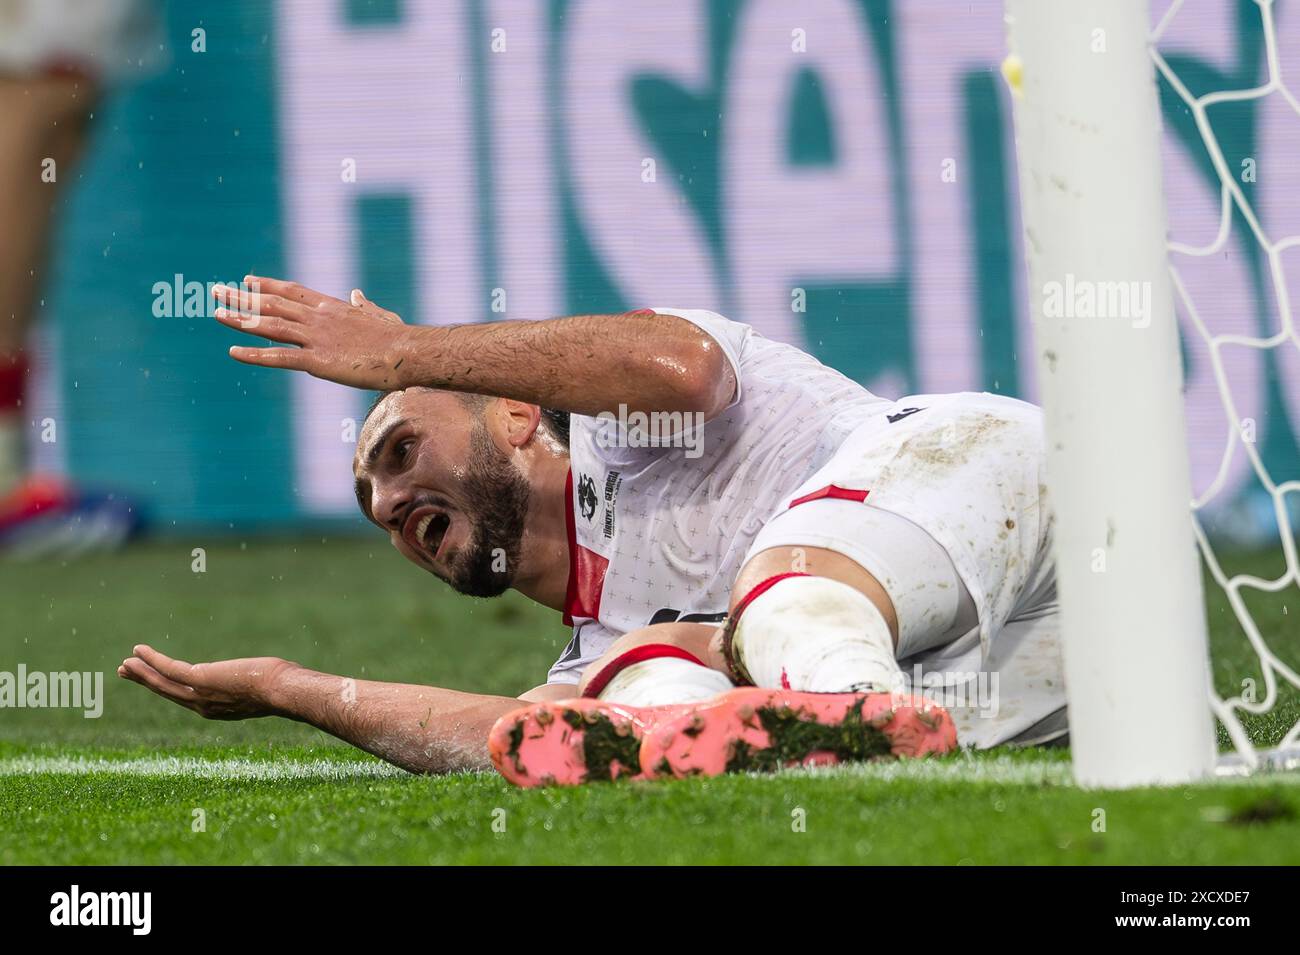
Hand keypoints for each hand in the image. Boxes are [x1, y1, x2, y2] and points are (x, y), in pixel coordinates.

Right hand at [118, 644, 297, 719]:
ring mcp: (199, 695)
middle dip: (147, 681)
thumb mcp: (262, 687)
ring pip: (162, 683)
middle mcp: (204, 706)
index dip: (168, 689)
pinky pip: (168, 668)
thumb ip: (253, 683)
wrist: (283, 691)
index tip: (155, 681)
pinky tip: (140, 651)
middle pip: (168, 692)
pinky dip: (152, 660)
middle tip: (128, 672)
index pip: (186, 698)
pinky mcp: (199, 680)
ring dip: (143, 672)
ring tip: (126, 663)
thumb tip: (267, 674)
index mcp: (217, 709)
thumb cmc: (282, 688)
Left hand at [212, 275, 416, 389]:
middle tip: (216, 291)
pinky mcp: (318, 361)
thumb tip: (359, 294)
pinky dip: (254, 354)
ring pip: (270, 325)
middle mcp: (318, 318)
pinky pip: (279, 357)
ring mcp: (316, 338)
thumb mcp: (380, 316)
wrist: (407, 352)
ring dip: (241, 319)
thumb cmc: (399, 338)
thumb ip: (366, 306)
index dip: (267, 285)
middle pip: (273, 304)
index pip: (292, 291)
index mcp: (332, 307)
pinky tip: (233, 352)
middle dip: (242, 297)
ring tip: (217, 314)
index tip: (246, 280)